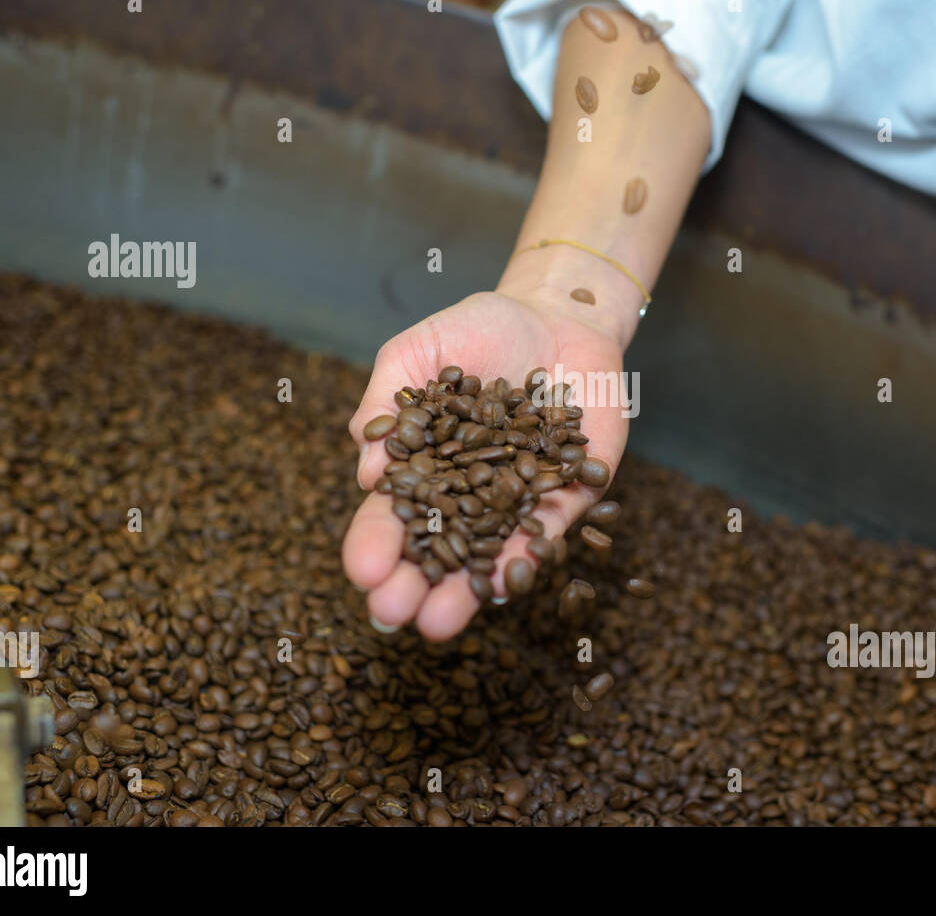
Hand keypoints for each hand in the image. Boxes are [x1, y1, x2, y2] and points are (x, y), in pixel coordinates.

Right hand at [343, 286, 627, 640]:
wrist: (557, 312)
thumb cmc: (478, 328)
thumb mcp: (417, 352)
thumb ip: (388, 400)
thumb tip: (369, 469)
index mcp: (428, 467)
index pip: (395, 514)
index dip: (376, 542)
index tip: (361, 570)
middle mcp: (473, 492)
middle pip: (440, 547)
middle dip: (415, 581)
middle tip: (391, 611)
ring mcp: (524, 495)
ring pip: (492, 551)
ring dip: (467, 589)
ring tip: (438, 622)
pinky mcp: (575, 487)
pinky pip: (552, 526)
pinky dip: (532, 550)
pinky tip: (509, 578)